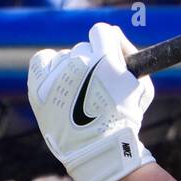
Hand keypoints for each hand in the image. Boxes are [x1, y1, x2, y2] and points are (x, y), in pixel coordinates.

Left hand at [27, 22, 155, 180]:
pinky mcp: (38, 87)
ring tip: (78, 91)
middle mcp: (79, 64)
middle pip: (84, 48)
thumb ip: (131, 54)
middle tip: (97, 82)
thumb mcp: (142, 86)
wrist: (98, 149)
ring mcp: (56, 76)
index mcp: (106, 60)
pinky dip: (50, 67)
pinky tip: (58, 80)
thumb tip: (115, 35)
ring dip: (72, 68)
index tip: (111, 54)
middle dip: (92, 61)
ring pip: (64, 56)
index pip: (102, 31)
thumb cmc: (124, 118)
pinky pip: (42, 60)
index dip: (109, 43)